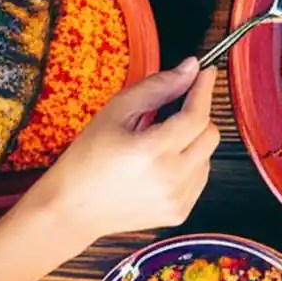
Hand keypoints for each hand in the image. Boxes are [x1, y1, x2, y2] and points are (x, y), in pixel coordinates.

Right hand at [20, 58, 219, 245]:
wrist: (72, 209)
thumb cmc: (87, 160)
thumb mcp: (116, 112)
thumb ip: (157, 87)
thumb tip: (189, 68)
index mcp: (152, 151)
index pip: (197, 115)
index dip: (204, 90)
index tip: (206, 73)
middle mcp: (170, 178)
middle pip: (210, 134)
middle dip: (197, 116)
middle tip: (172, 113)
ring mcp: (177, 199)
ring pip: (208, 156)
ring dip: (192, 142)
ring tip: (158, 144)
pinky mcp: (179, 212)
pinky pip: (200, 177)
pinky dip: (189, 164)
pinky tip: (161, 165)